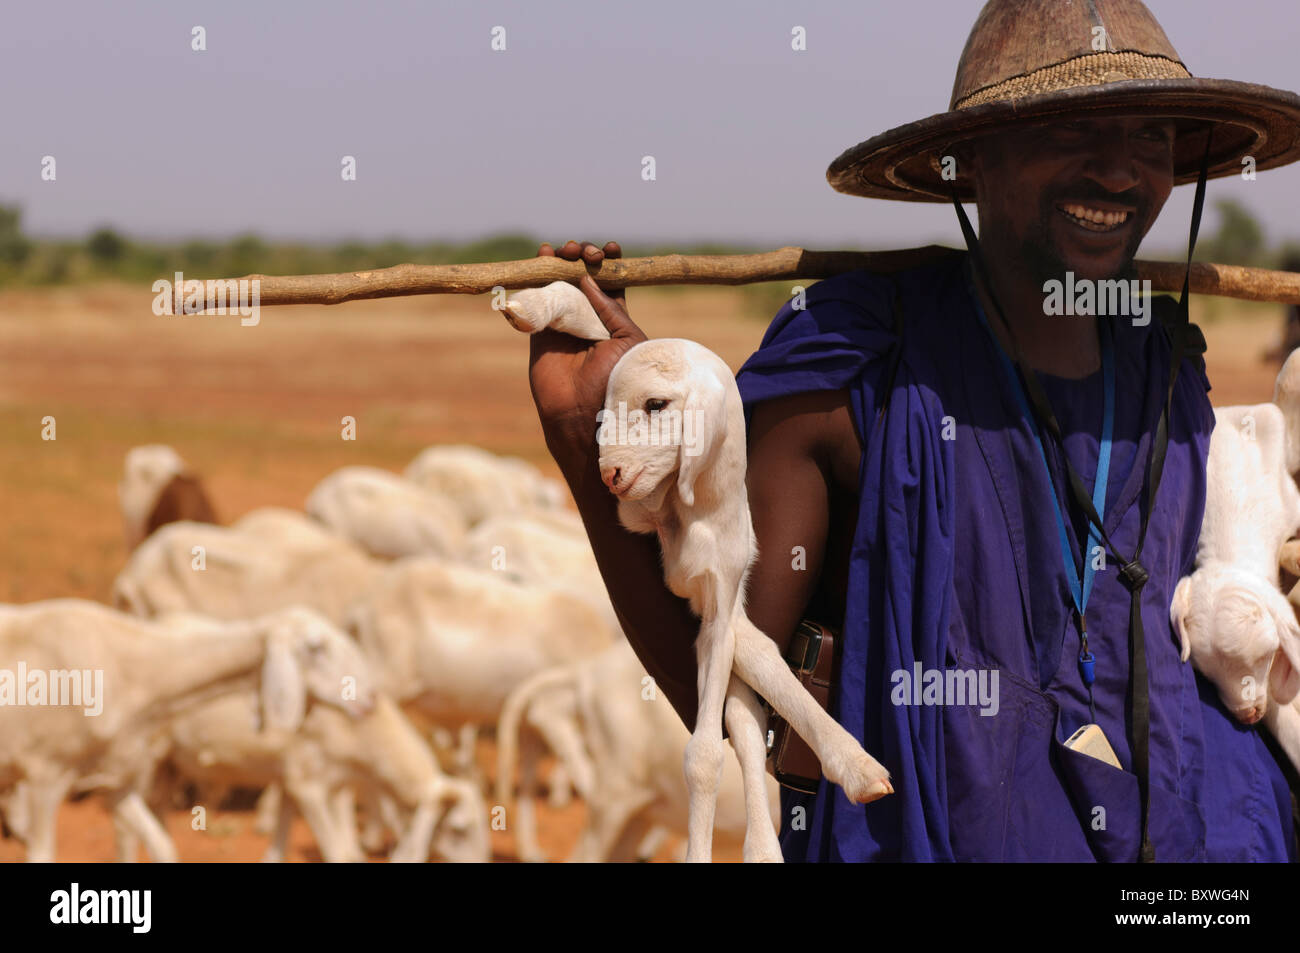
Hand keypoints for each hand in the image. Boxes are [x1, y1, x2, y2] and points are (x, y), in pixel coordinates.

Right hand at [528, 240, 647, 457]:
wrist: (585, 414)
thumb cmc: (617, 379)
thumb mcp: (627, 338)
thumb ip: (611, 308)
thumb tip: (589, 277)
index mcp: (614, 319)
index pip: (611, 281)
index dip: (610, 261)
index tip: (609, 249)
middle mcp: (588, 318)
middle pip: (583, 276)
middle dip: (583, 257)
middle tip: (583, 252)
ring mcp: (564, 323)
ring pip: (560, 282)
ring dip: (561, 261)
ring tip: (563, 250)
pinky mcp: (541, 331)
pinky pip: (537, 298)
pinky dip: (537, 276)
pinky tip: (541, 256)